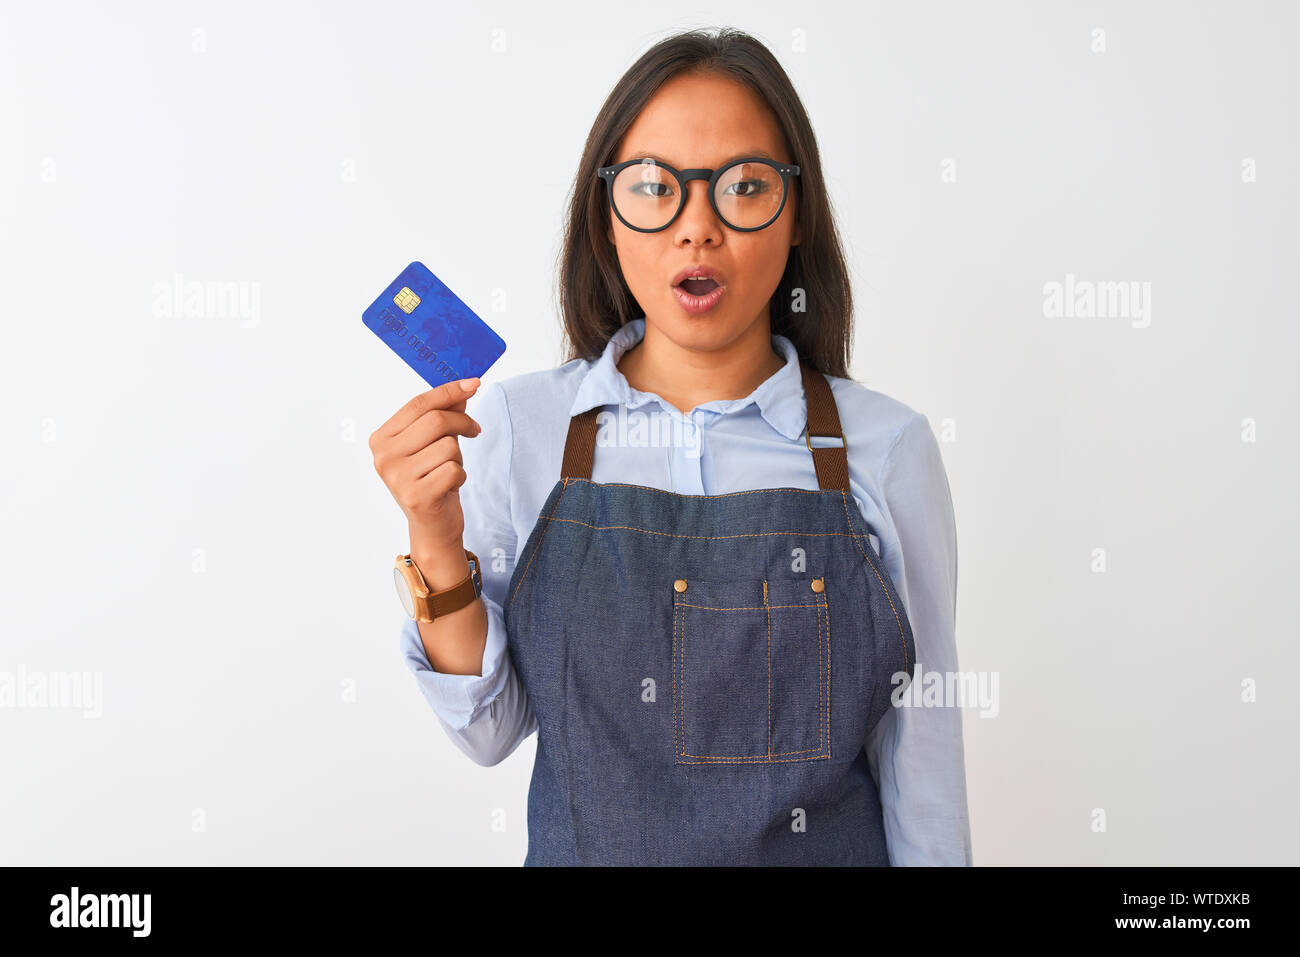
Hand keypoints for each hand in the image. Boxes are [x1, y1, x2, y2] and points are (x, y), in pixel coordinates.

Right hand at [370, 377, 482, 551]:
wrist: (432, 525)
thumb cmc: (432, 479)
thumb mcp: (435, 443)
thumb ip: (444, 414)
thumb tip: (464, 388)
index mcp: (381, 439)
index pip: (418, 404)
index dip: (448, 391)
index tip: (474, 383)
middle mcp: (383, 457)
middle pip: (435, 421)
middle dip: (462, 422)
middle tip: (474, 429)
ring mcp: (397, 478)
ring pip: (449, 446)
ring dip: (458, 457)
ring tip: (448, 470)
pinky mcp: (416, 496)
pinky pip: (454, 469)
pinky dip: (460, 476)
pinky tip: (449, 486)